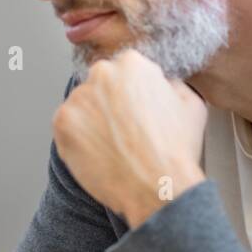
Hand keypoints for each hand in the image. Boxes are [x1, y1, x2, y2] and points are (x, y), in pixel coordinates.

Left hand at [52, 49, 207, 227]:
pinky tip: (98, 153)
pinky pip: (66, 128)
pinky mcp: (61, 123)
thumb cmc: (174, 150)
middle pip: (99, 85)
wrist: (155, 187)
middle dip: (107, 104)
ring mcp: (77, 98)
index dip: (130, 94)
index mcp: (132, 64)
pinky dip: (77, 140)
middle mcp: (100, 74)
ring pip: (81, 106)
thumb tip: (161, 82)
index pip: (123, 71)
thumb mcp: (190, 103)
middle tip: (122, 131)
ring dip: (91, 122)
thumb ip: (171, 83)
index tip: (133, 111)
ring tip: (112, 146)